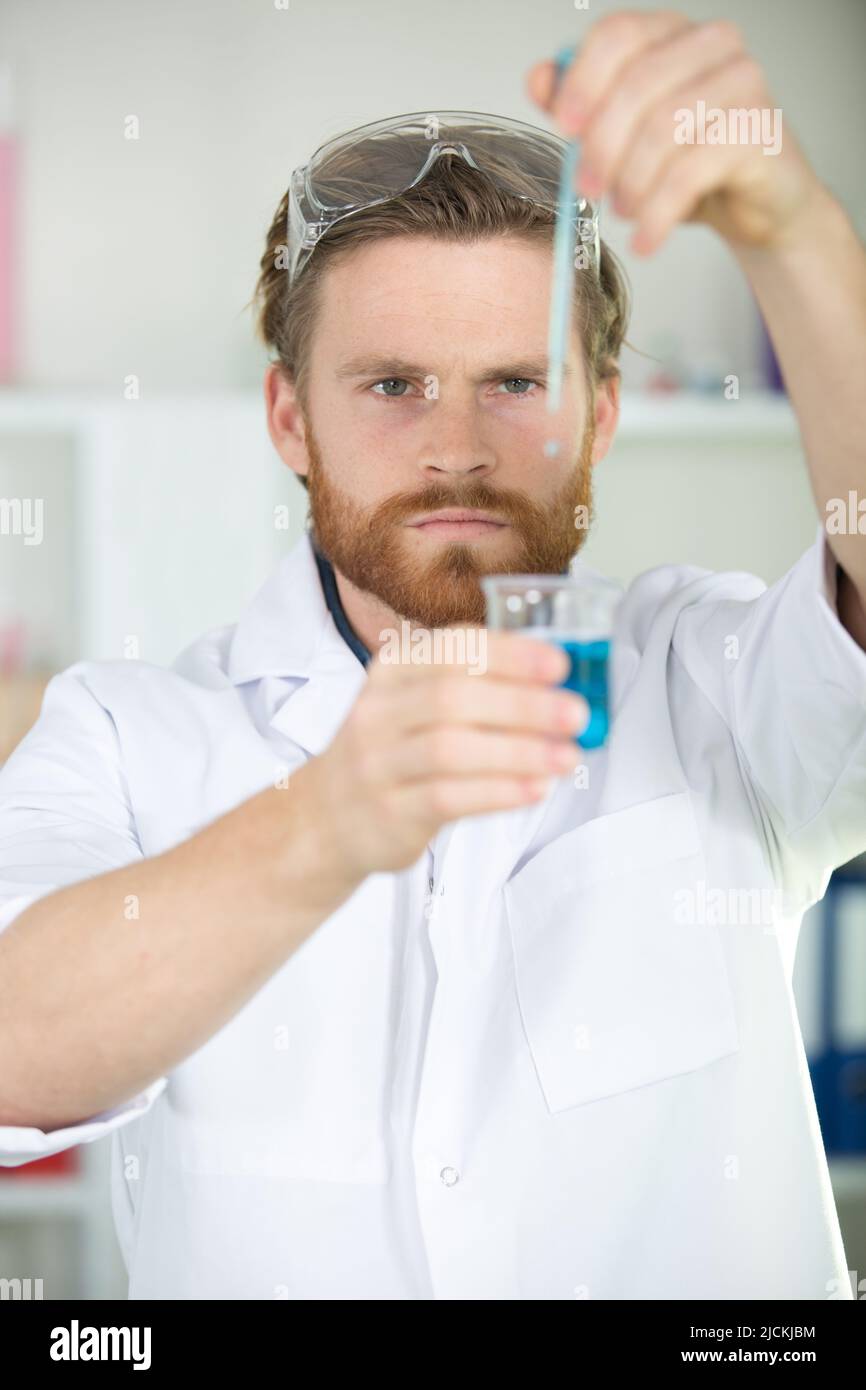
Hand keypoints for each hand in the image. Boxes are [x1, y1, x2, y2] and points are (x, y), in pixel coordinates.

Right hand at [295, 631, 588, 877]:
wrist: (328, 817)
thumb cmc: (393, 754)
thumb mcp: (415, 704)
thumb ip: (473, 688)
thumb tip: (556, 689)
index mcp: (393, 670)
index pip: (453, 649)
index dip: (510, 654)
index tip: (559, 665)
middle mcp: (379, 710)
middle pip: (453, 697)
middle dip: (522, 703)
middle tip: (575, 713)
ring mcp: (379, 763)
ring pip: (450, 749)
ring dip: (518, 751)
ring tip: (566, 756)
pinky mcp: (389, 811)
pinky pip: (448, 797)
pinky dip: (498, 792)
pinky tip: (534, 788)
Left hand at [527, 9, 825, 255]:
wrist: (756, 203)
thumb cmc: (690, 162)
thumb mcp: (624, 137)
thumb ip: (581, 107)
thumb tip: (539, 79)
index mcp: (672, 32)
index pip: (617, 35)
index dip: (582, 82)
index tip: (563, 129)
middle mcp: (712, 45)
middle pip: (638, 84)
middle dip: (602, 145)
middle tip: (587, 188)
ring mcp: (742, 82)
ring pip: (663, 129)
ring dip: (631, 183)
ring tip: (623, 213)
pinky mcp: (758, 130)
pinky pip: (691, 172)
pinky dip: (658, 213)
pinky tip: (646, 238)